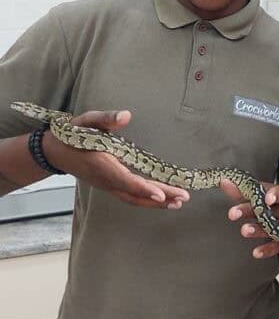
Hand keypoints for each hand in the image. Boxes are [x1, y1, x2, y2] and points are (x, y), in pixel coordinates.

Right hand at [44, 109, 189, 208]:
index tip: (160, 194)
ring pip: (133, 198)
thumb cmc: (72, 134)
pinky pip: (130, 196)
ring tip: (179, 202)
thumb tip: (125, 116)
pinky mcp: (111, 185)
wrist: (55, 151)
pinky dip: (147, 199)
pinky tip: (164, 200)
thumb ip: (105, 119)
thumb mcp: (87, 121)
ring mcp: (108, 185)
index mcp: (101, 164)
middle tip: (183, 198)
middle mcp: (106, 179)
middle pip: (135, 193)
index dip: (143, 188)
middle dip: (160, 197)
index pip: (125, 179)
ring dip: (156, 202)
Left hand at [220, 179, 278, 257]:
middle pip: (273, 209)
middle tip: (233, 213)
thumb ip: (244, 190)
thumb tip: (224, 181)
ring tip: (244, 230)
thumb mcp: (265, 194)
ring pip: (276, 228)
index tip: (266, 198)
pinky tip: (256, 252)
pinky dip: (268, 250)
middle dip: (253, 211)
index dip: (276, 194)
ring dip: (259, 230)